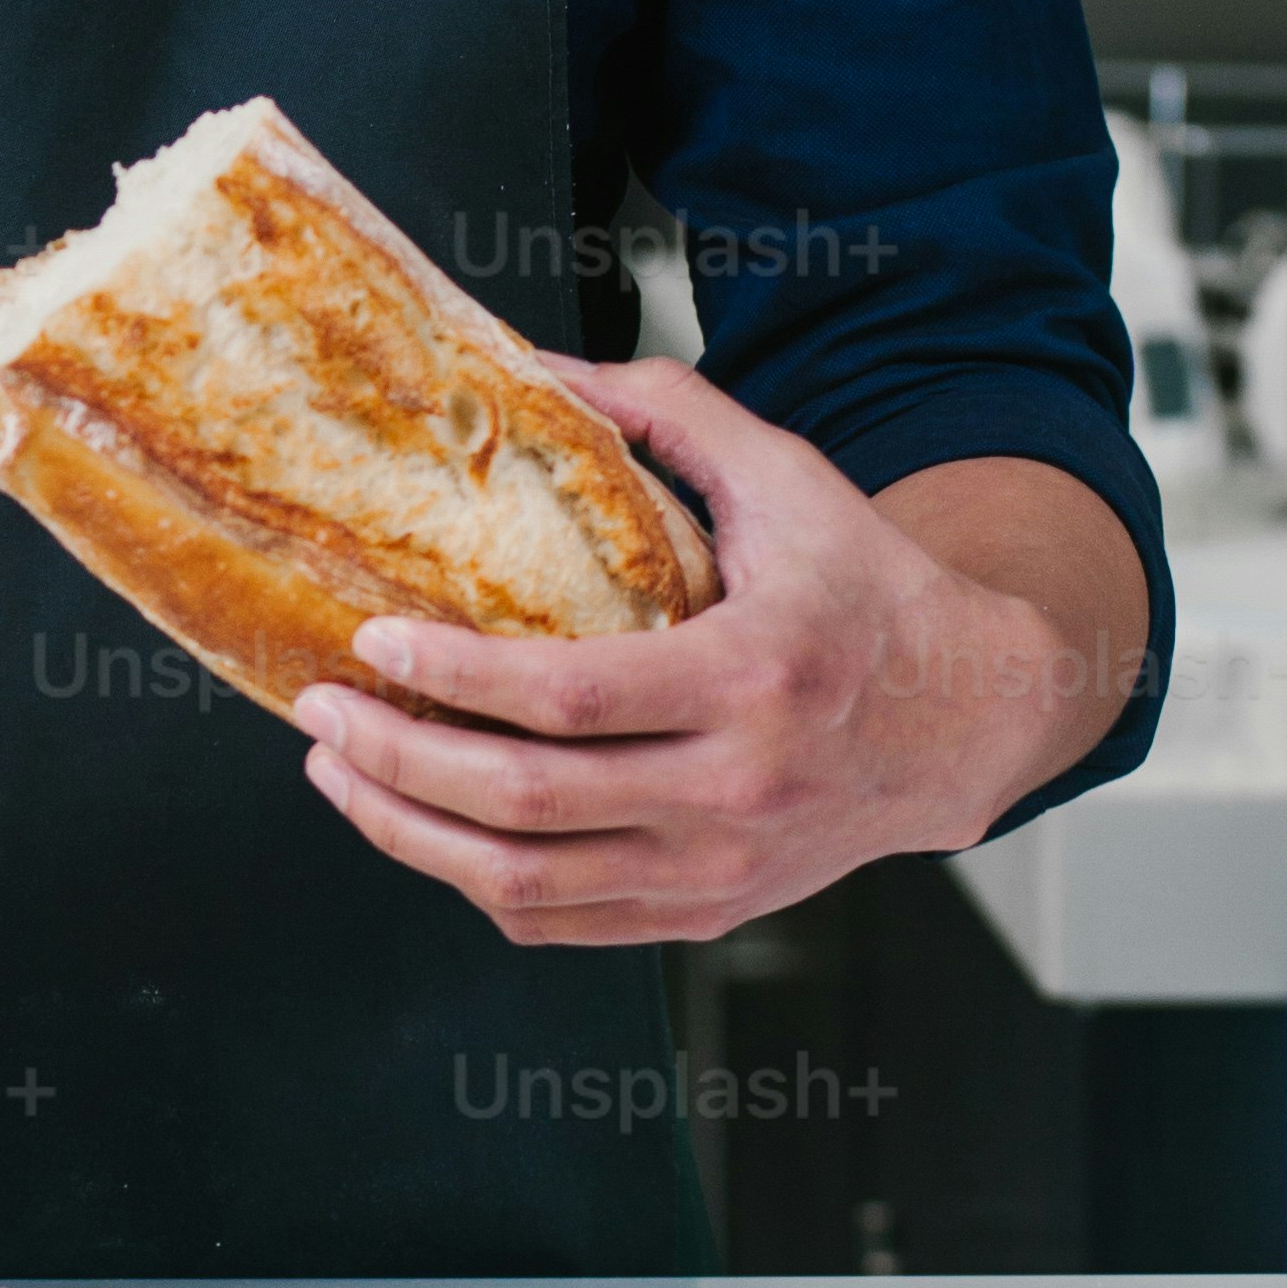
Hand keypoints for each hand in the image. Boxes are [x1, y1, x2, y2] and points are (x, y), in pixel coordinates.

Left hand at [289, 359, 1139, 947]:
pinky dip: (476, 887)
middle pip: (528, 804)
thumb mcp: (786, 477)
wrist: (969, 717)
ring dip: (410, 836)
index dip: (454, 680)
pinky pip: (566, 925)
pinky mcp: (710, 911)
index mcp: (752, 677)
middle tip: (317, 712)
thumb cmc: (867, 588)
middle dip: (398, 762)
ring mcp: (721, 868)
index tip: (369, 644)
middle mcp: (735, 790)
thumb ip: (666, 409)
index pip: (569, 699)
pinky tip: (420, 828)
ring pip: (529, 887)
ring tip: (339, 772)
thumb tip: (534, 362)